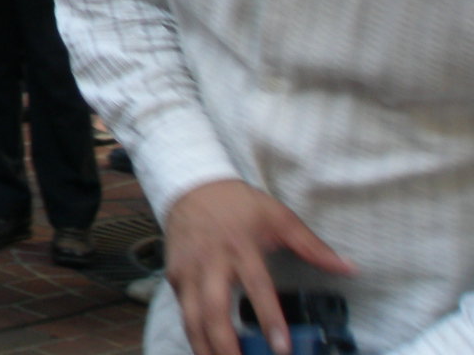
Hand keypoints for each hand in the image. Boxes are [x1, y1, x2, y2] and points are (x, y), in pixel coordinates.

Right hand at [165, 180, 352, 354]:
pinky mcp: (174, 276)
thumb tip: (350, 268)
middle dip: (226, 345)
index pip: (256, 288)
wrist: (191, 186)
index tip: (281, 349)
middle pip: (214, 310)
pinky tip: (204, 352)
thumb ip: (313, 246)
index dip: (269, 319)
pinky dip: (192, 335)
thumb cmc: (238, 204)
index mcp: (240, 248)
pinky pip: (183, 311)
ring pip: (192, 317)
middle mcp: (211, 263)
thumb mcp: (278, 217)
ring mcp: (188, 271)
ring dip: (203, 348)